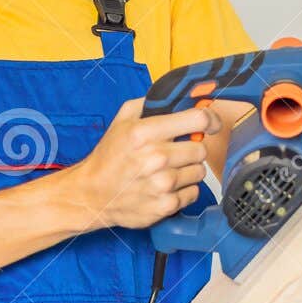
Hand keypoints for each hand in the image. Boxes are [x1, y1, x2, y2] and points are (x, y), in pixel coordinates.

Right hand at [71, 97, 220, 229]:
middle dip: (192, 148)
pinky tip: (165, 187)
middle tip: (175, 152)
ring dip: (188, 170)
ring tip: (167, 171)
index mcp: (145, 132)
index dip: (210, 120)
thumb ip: (152, 103)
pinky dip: (183, 190)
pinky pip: (193, 193)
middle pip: (201, 149)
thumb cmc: (108, 158)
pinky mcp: (165, 206)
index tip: (210, 123)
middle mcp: (155, 158)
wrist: (91, 195)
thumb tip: (182, 96)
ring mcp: (162, 184)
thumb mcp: (122, 119)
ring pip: (200, 172)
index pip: (197, 120)